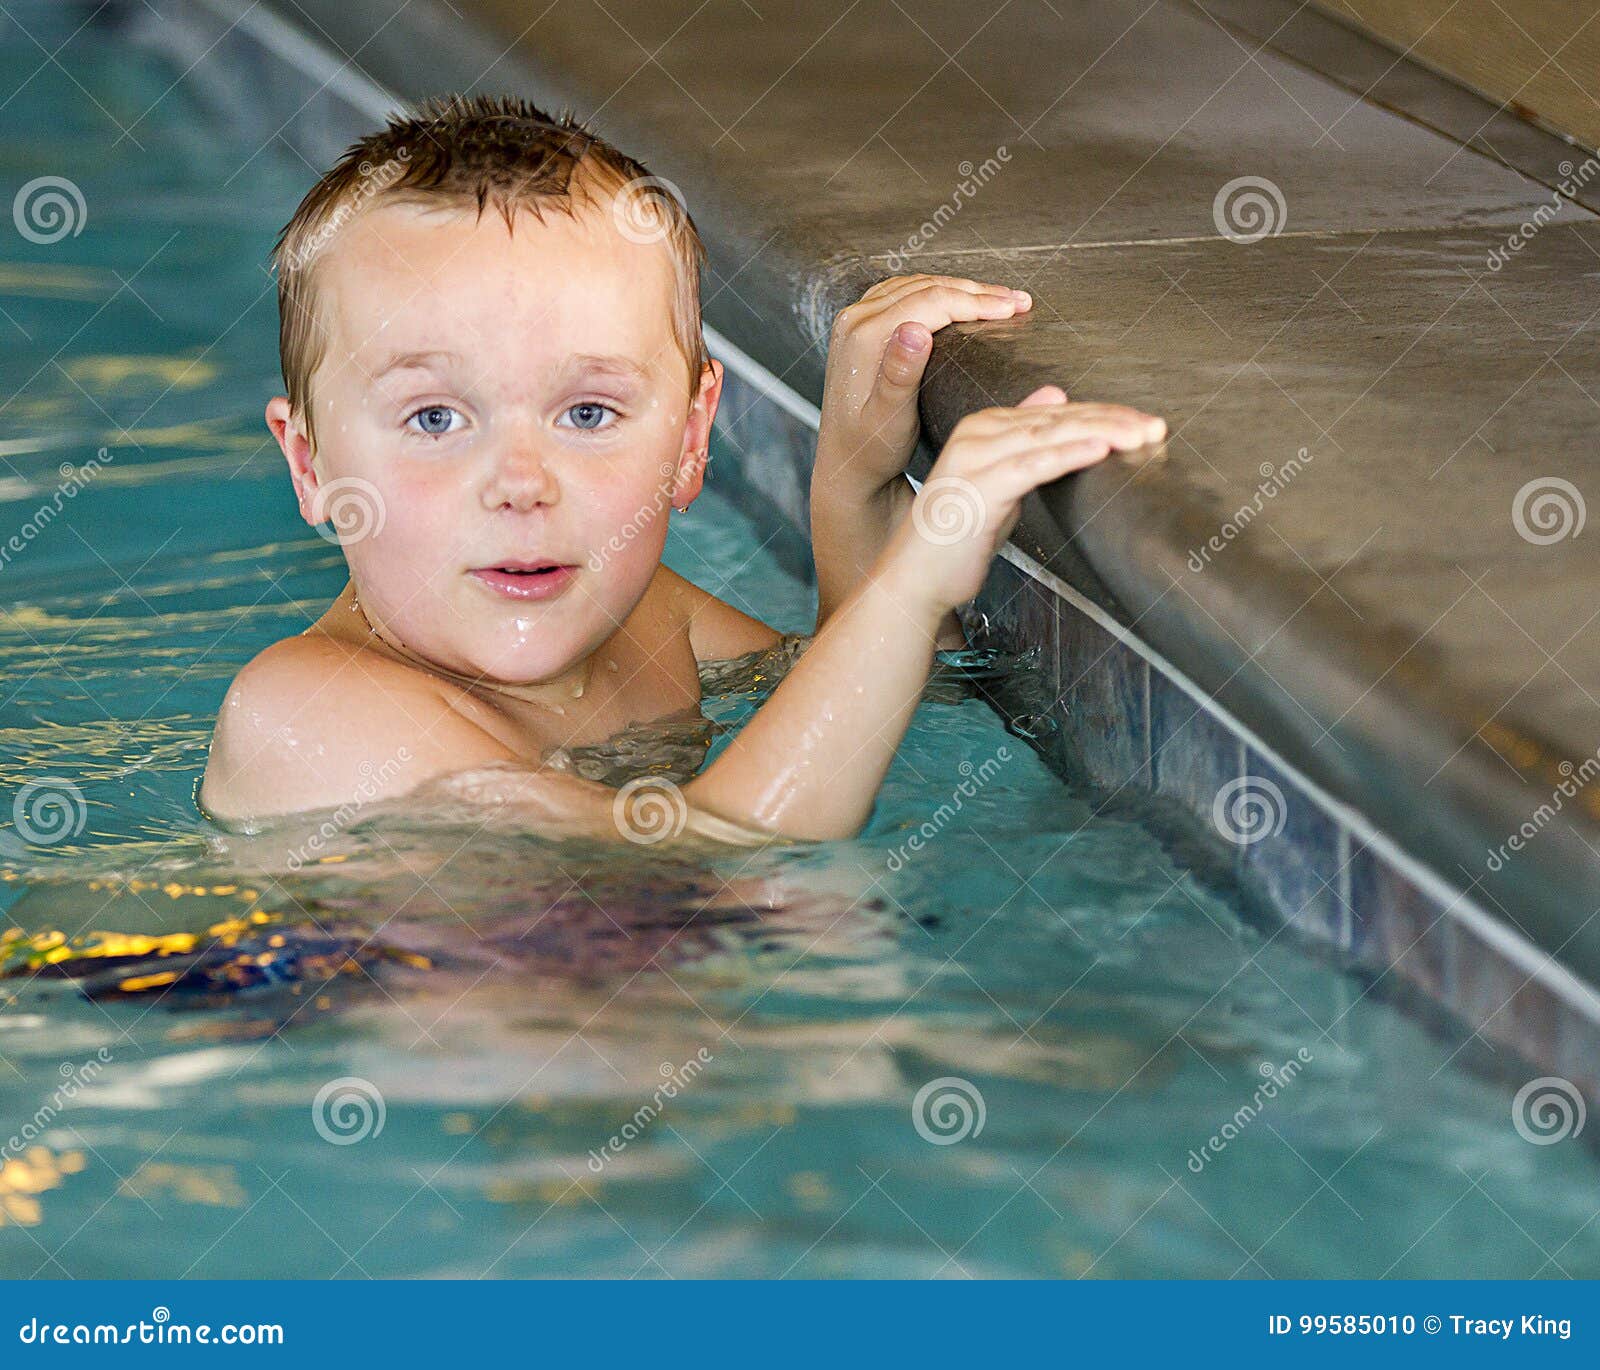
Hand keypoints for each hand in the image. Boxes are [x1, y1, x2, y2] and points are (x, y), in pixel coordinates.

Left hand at [816, 274, 1032, 496]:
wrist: (845, 461)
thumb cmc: (871, 448)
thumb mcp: (889, 419)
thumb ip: (900, 374)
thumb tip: (915, 328)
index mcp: (864, 338)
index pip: (930, 303)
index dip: (976, 302)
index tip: (1012, 309)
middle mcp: (855, 321)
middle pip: (925, 288)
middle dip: (978, 292)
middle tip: (1019, 301)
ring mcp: (855, 320)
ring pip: (917, 286)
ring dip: (961, 289)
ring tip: (1000, 299)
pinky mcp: (860, 326)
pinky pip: (904, 293)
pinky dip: (937, 292)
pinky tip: (962, 298)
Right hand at [874, 386, 1166, 622]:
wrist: (913, 579)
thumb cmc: (955, 540)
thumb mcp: (997, 484)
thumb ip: (1026, 445)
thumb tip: (1057, 397)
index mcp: (984, 427)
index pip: (1056, 414)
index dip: (1103, 415)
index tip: (1143, 423)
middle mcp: (979, 432)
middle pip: (1059, 419)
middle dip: (1112, 420)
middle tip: (1157, 426)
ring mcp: (978, 456)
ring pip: (1052, 435)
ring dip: (1103, 432)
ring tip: (1143, 434)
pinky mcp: (981, 485)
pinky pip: (1034, 464)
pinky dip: (1070, 454)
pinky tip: (1102, 449)